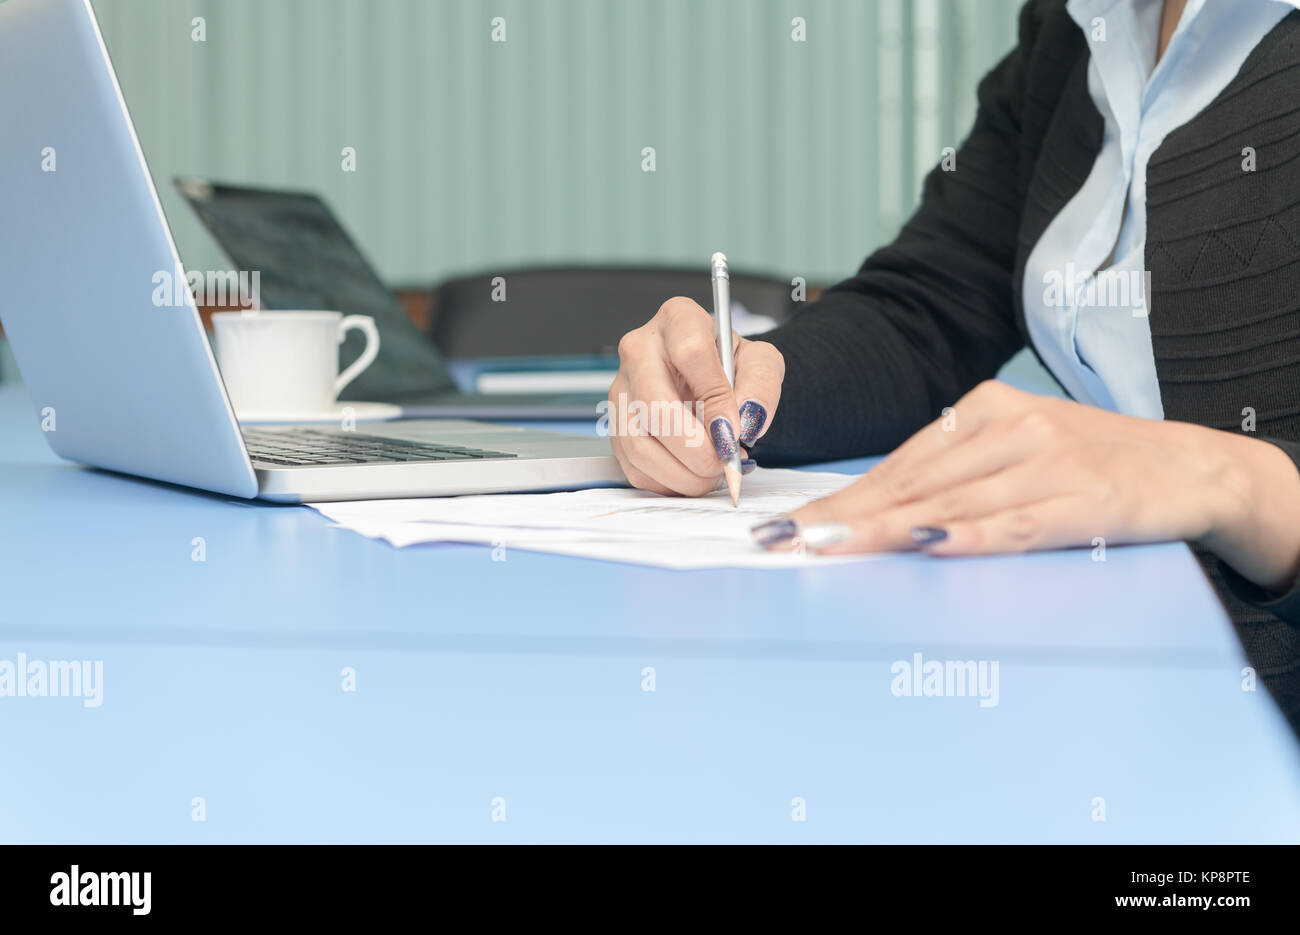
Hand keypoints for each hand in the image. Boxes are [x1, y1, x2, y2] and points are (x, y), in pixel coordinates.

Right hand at [606, 297, 784, 495]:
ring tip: (711, 472)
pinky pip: (634, 466)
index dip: (717, 400)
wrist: (709, 378)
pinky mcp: (614, 424)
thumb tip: (745, 421)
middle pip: (656, 407)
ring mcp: (621, 388)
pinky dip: (668, 482)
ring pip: (640, 444)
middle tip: (723, 461)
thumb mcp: (760, 362)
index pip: (691, 355)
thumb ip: (761, 385)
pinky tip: (691, 474)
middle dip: (697, 449)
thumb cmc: (729, 366)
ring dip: (683, 473)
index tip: (734, 428)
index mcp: (678, 320)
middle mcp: (640, 350)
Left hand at [754, 380, 1299, 591]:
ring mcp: (1050, 461)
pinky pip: (1016, 523)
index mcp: (988, 408)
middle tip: (790, 541)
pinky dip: (970, 537)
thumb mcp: (1019, 449)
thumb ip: (955, 472)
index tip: (794, 523)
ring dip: (886, 529)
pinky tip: (928, 547)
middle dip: (845, 517)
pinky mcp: (1087, 499)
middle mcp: (1013, 427)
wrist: (1192, 466)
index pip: (900, 462)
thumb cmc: (1090, 464)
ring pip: (952, 501)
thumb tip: (878, 513)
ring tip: (832, 549)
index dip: (842, 497)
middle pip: (913, 482)